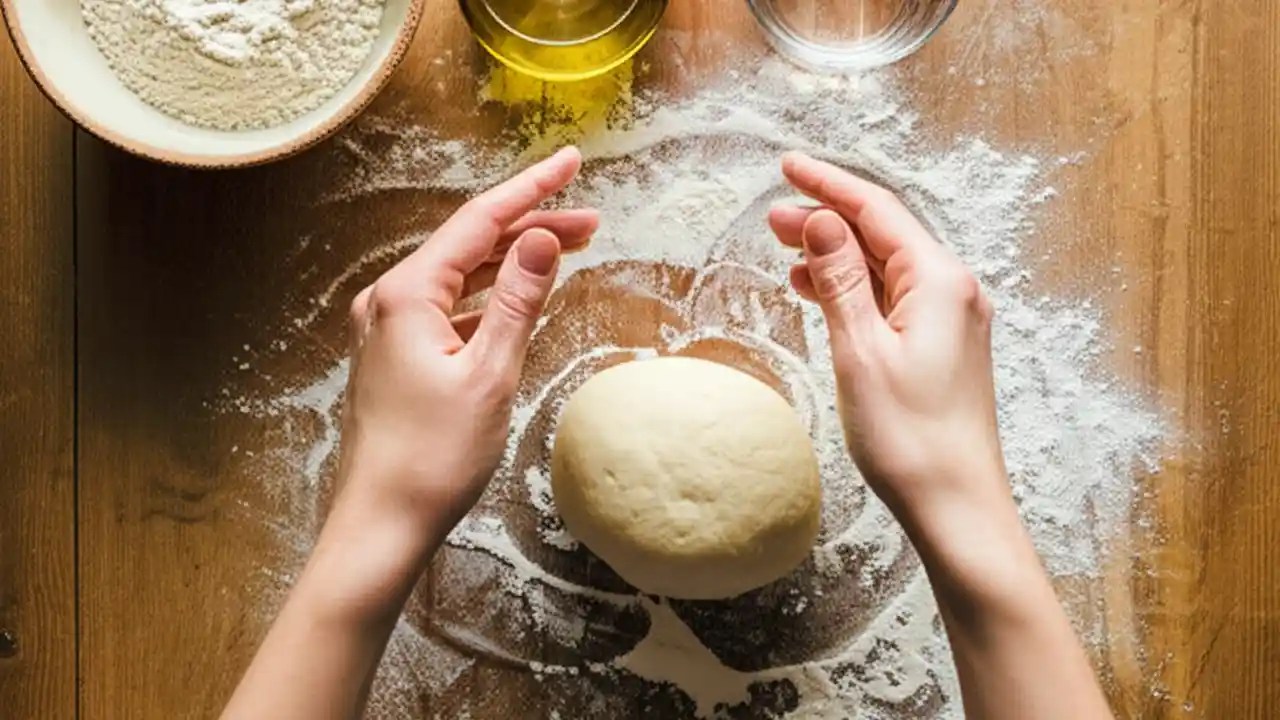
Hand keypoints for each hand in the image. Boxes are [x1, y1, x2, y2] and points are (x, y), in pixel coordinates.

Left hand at [339, 147, 595, 539]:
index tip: (571, 163)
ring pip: (460, 277)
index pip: (479, 223)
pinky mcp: (396, 357)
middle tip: (591, 219)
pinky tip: (519, 298)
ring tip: (568, 250)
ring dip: (512, 263)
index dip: (531, 190)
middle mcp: (388, 301)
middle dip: (530, 226)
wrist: (381, 523)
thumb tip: (543, 240)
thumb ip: (517, 301)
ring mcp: (388, 330)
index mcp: (406, 295)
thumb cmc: (433, 458)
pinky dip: (488, 297)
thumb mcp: (490, 374)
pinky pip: (448, 308)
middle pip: (470, 245)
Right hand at [769, 152, 1007, 525]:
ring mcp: (952, 320)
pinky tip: (821, 292)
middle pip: (883, 234)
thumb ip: (840, 280)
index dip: (828, 184)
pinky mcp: (944, 347)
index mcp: (940, 282)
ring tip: (786, 251)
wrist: (956, 505)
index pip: (876, 210)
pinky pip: (895, 298)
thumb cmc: (910, 438)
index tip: (787, 165)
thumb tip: (821, 222)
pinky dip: (856, 288)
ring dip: (838, 255)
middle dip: (827, 219)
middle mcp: (955, 291)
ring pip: (887, 267)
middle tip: (772, 218)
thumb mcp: (860, 351)